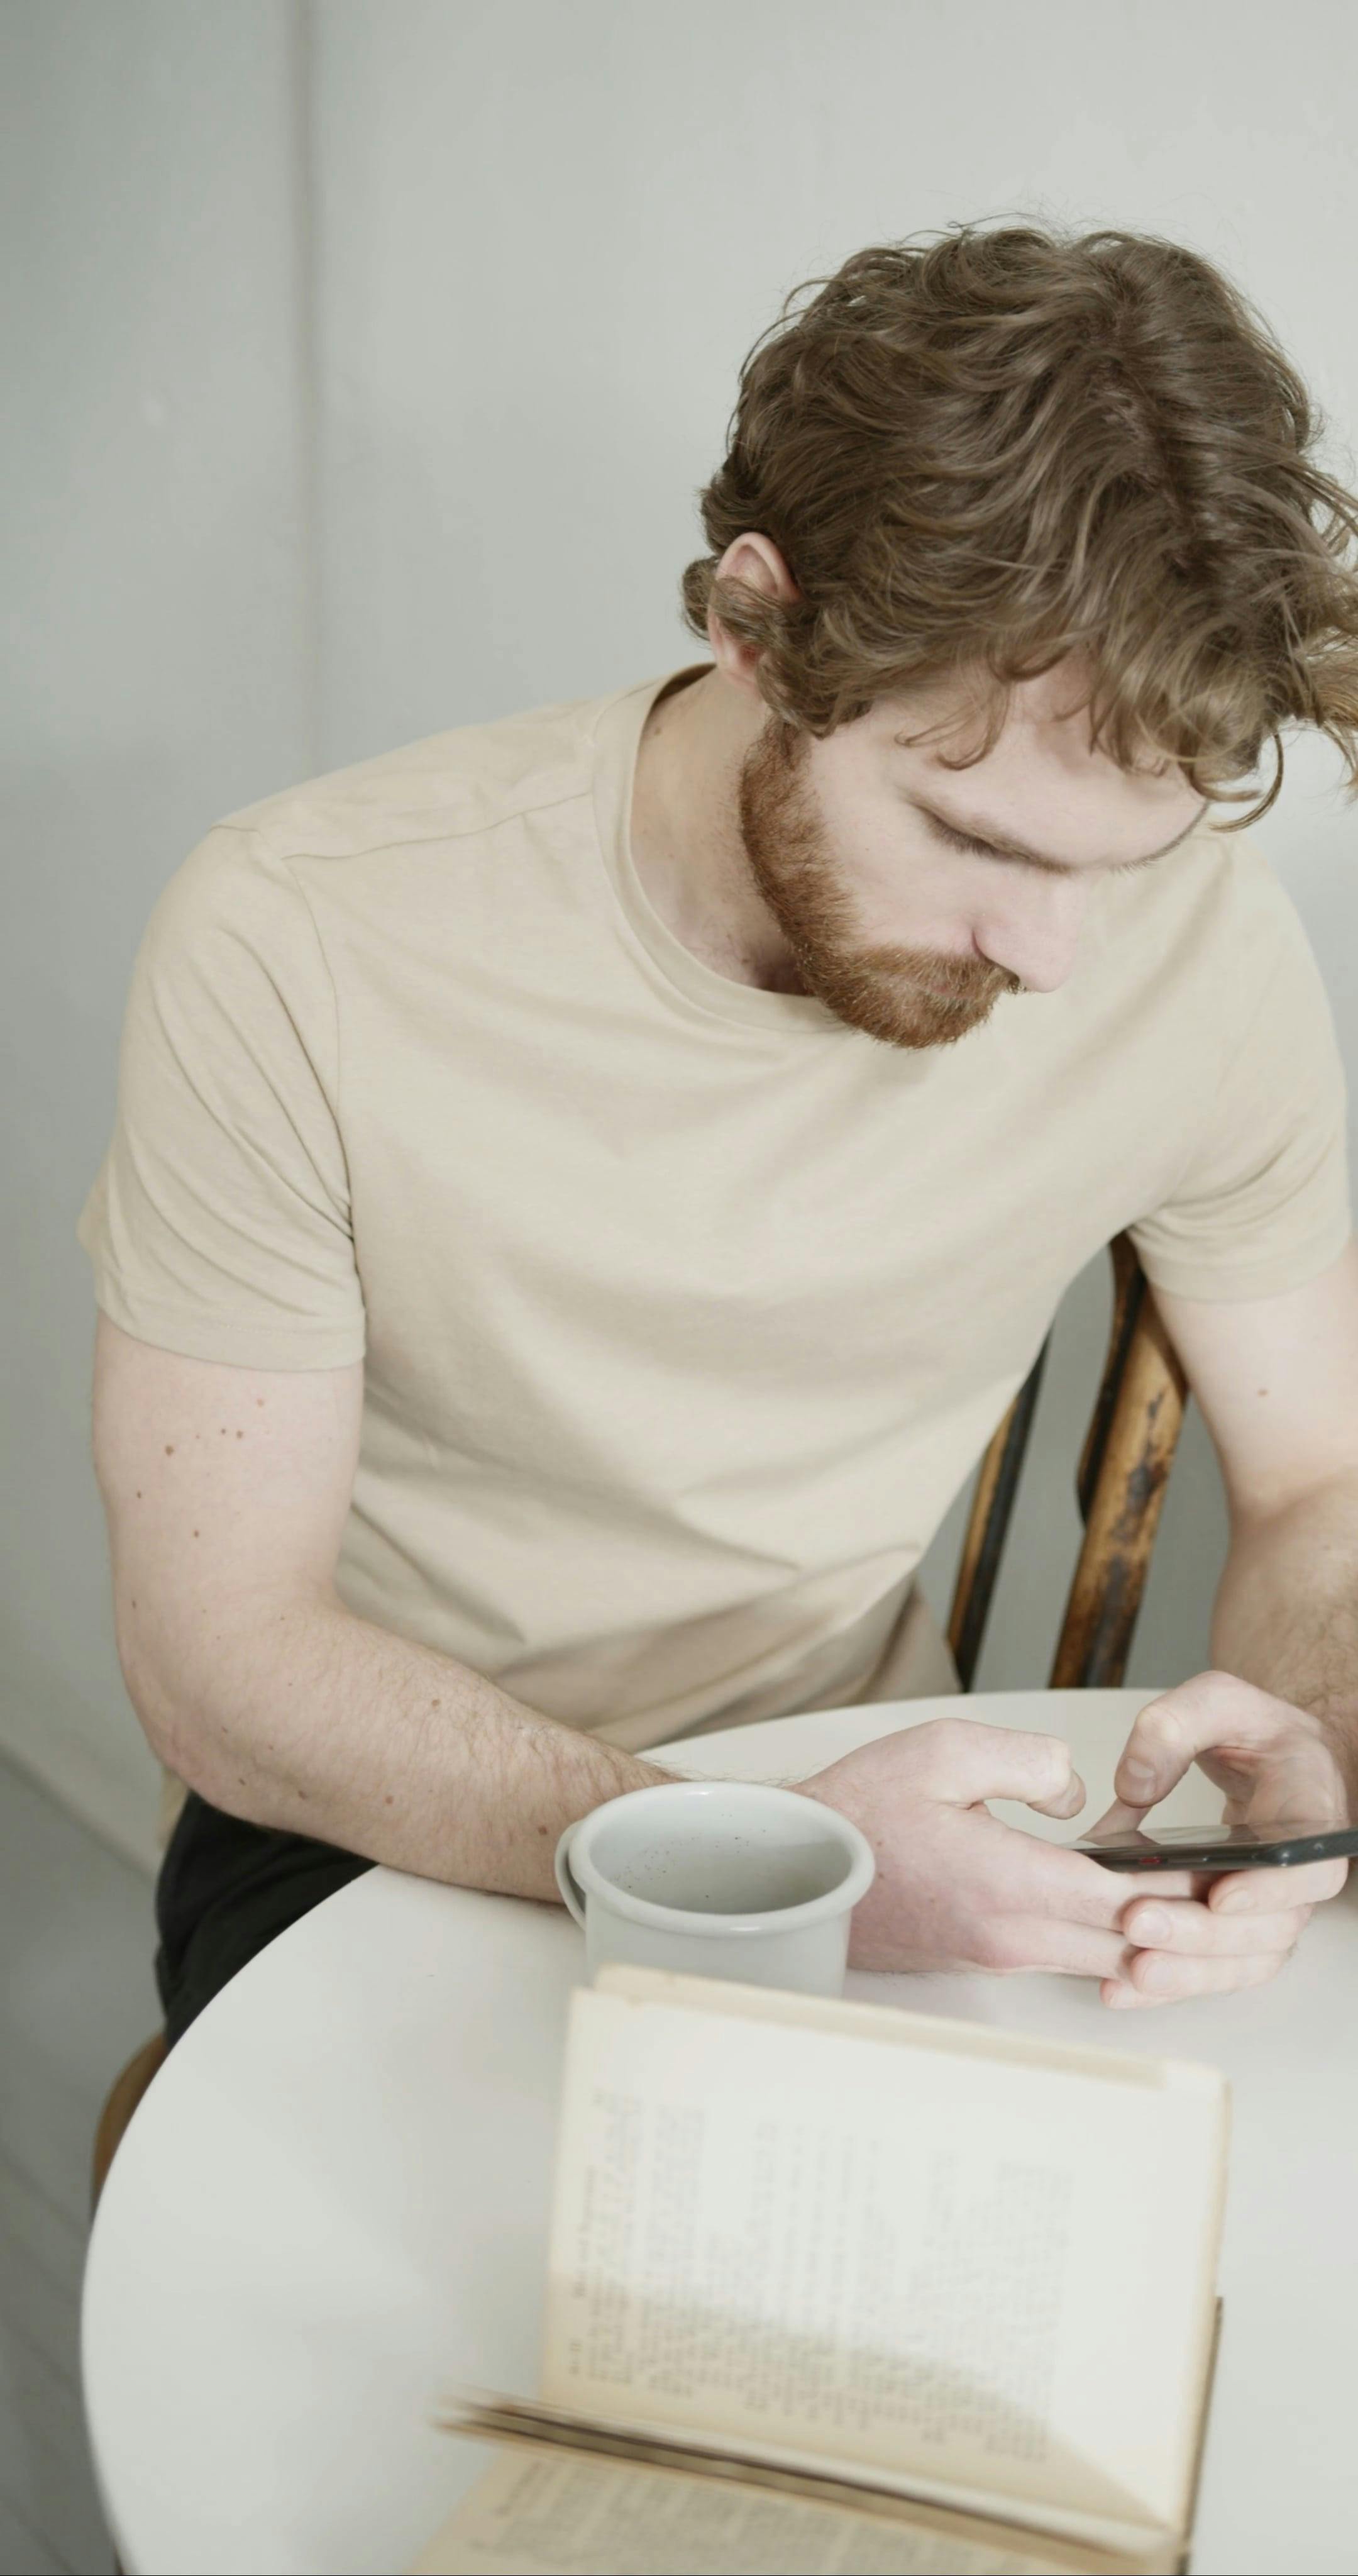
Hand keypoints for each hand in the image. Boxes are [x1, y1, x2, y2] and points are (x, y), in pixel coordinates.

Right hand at [799, 1717, 1198, 1984]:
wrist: (796, 1867)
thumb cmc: (859, 1810)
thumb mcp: (945, 1750)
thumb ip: (1031, 1763)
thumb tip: (1078, 1795)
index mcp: (1008, 1885)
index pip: (1128, 1900)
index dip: (1184, 1887)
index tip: (1222, 1865)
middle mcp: (1010, 1935)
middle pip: (1129, 1945)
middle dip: (1183, 1922)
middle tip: (1226, 1888)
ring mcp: (997, 1955)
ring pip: (1102, 1959)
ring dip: (1146, 1933)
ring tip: (1185, 1892)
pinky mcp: (983, 1958)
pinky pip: (1067, 1956)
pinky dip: (1105, 1937)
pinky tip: (1119, 1902)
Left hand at [1093, 1671, 1350, 2010]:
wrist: (1273, 1757)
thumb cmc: (1255, 1730)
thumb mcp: (1218, 1700)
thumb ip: (1172, 1729)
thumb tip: (1131, 1786)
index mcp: (1311, 1814)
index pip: (1310, 1867)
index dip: (1270, 1889)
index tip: (1220, 1895)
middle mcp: (1300, 1874)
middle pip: (1269, 1928)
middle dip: (1202, 1934)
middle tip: (1139, 1923)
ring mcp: (1271, 1908)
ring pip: (1243, 1961)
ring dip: (1187, 1972)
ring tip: (1129, 1971)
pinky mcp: (1238, 1929)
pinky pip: (1215, 1969)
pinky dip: (1172, 1983)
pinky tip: (1119, 1988)